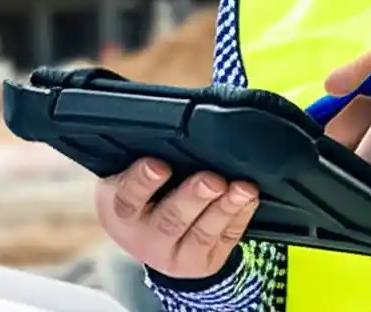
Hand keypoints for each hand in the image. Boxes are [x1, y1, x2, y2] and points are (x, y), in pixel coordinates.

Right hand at [94, 158, 259, 278]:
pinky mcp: (201, 263)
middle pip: (169, 220)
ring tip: (241, 189)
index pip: (128, 198)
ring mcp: (174, 254)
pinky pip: (224, 241)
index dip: (142, 181)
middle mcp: (145, 238)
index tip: (158, 164)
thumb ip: (147, 147)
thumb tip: (181, 108)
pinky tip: (248, 198)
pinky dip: (239, 218)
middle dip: (192, 198)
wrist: (145, 237)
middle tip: (211, 180)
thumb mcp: (129, 172)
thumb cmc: (141, 193)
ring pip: (200, 235)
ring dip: (224, 209)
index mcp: (121, 210)